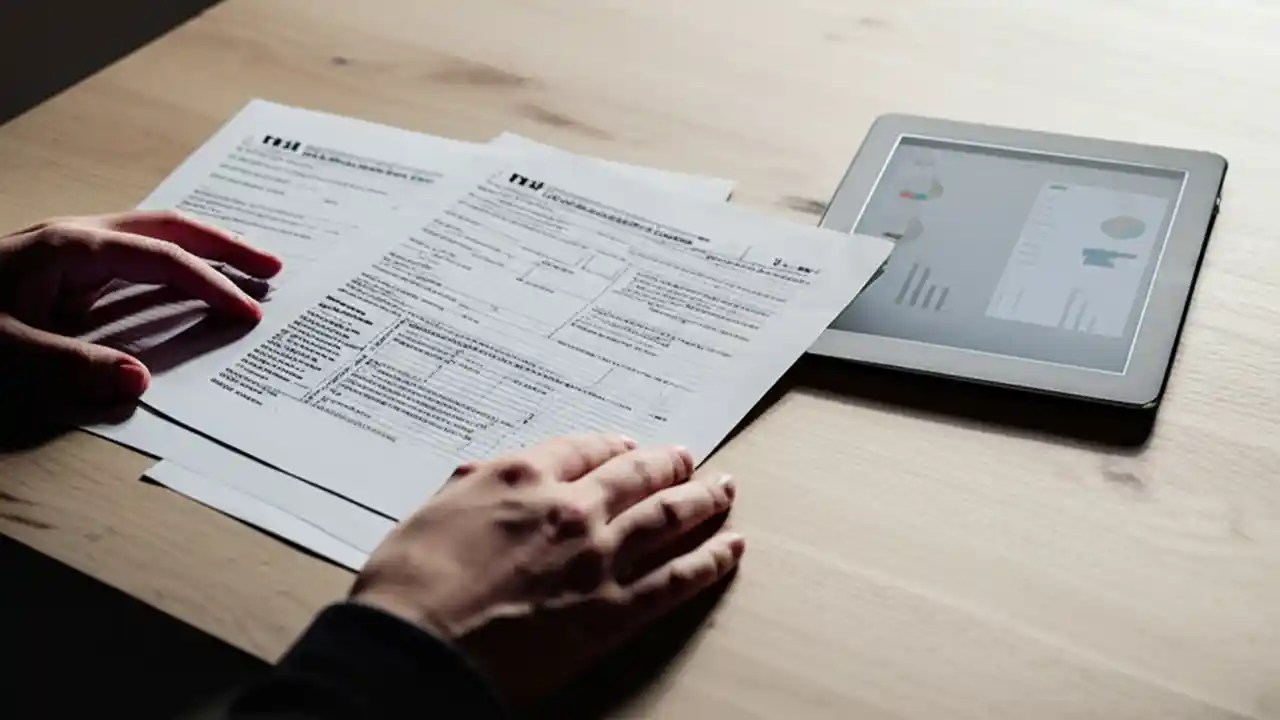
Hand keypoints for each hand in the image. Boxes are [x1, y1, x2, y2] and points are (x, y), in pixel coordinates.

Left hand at [0, 210, 280, 416]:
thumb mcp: (4, 351)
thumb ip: (70, 365)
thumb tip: (140, 382)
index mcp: (69, 250)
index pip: (162, 262)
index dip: (210, 285)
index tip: (247, 313)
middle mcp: (75, 237)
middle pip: (167, 226)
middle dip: (224, 243)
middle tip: (273, 267)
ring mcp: (68, 247)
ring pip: (152, 232)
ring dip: (203, 245)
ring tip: (246, 266)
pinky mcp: (61, 266)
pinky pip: (133, 252)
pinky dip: (173, 260)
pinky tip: (187, 277)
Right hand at [351, 434, 742, 702]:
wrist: (414, 648)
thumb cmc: (409, 585)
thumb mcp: (433, 509)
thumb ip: (474, 485)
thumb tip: (490, 473)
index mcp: (523, 476)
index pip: (584, 448)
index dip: (612, 445)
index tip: (626, 446)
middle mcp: (571, 508)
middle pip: (637, 474)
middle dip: (668, 463)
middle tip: (687, 459)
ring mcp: (599, 559)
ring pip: (668, 516)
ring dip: (703, 500)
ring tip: (724, 490)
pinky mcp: (613, 612)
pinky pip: (677, 580)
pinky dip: (711, 561)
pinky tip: (730, 548)